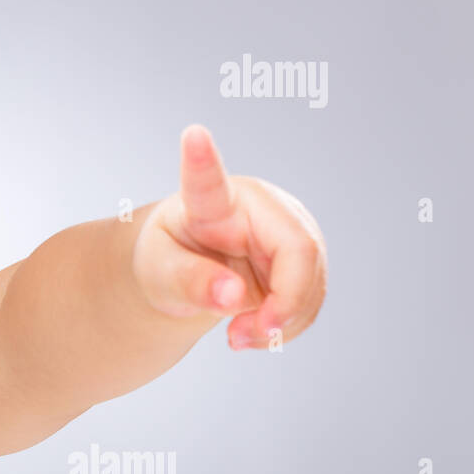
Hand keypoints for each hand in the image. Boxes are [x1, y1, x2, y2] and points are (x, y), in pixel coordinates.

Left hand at [132, 124, 327, 349]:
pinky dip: (285, 327)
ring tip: (237, 338)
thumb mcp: (161, 275)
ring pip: (313, 282)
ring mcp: (288, 229)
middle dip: (282, 305)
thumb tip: (234, 297)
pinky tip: (255, 330)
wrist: (184, 268)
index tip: (192, 134)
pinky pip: (310, 300)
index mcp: (209, 202)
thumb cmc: (168, 259)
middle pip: (298, 250)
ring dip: (280, 324)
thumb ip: (190, 283)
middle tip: (239, 338)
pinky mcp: (304, 256)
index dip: (202, 160)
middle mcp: (258, 206)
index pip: (207, 180)